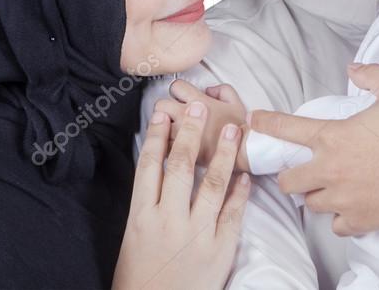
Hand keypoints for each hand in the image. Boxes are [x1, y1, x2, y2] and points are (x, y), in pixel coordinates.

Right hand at [113, 102, 250, 289]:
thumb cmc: (140, 277)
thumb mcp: (133, 237)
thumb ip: (147, 204)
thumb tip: (158, 167)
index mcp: (141, 217)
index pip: (148, 166)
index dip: (156, 136)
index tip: (162, 113)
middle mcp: (168, 221)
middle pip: (181, 166)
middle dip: (190, 132)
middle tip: (198, 106)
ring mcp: (196, 235)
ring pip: (212, 183)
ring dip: (223, 153)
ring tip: (232, 128)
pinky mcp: (220, 250)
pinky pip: (233, 212)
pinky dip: (240, 191)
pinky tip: (245, 173)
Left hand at [156, 80, 249, 171]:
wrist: (242, 152)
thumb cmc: (239, 130)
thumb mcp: (236, 102)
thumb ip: (222, 89)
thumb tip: (210, 89)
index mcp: (198, 101)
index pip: (175, 86)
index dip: (178, 89)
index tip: (182, 96)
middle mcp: (185, 116)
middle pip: (160, 105)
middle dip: (165, 107)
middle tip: (172, 113)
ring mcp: (179, 134)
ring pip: (156, 126)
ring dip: (161, 127)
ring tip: (171, 130)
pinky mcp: (178, 152)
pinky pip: (161, 146)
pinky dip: (164, 145)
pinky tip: (173, 146)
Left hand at [249, 63, 378, 236]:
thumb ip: (372, 72)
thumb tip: (353, 68)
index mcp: (335, 136)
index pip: (286, 129)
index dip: (265, 123)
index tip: (253, 121)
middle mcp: (332, 171)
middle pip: (288, 180)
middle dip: (290, 172)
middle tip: (302, 165)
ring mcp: (345, 200)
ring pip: (311, 203)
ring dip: (314, 193)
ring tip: (328, 184)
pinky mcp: (363, 221)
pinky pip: (336, 225)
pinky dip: (338, 216)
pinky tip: (349, 204)